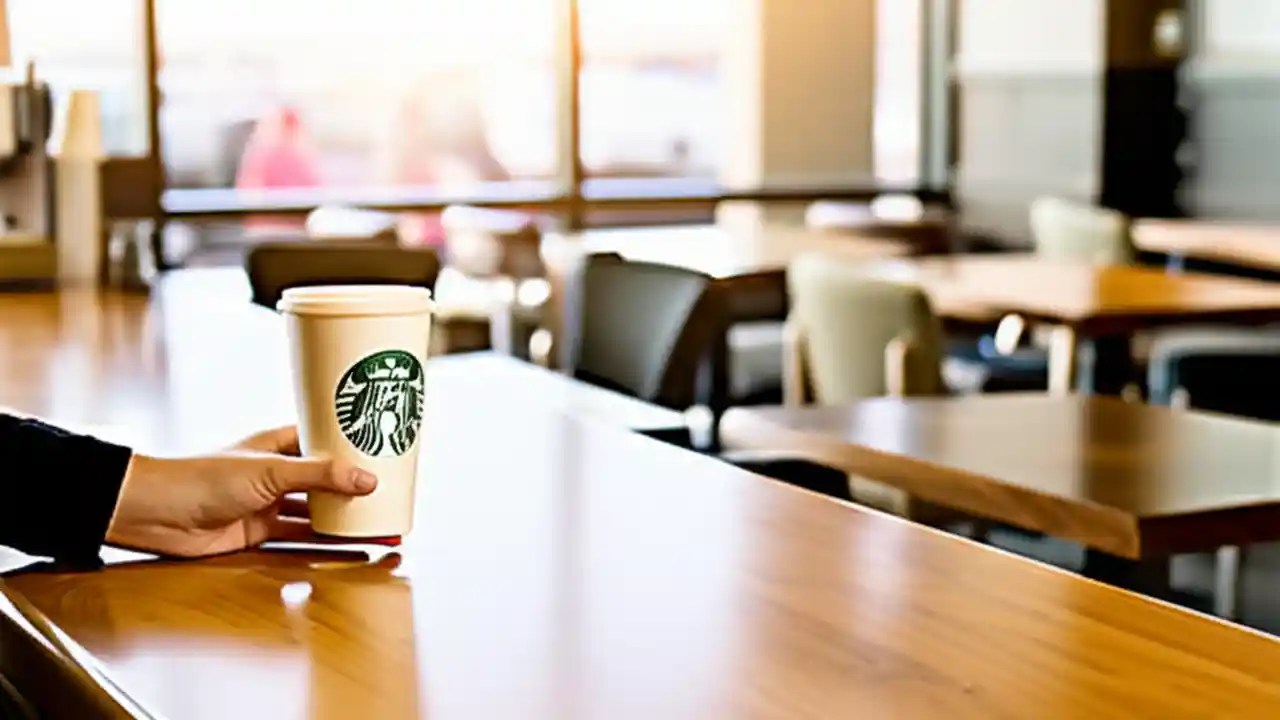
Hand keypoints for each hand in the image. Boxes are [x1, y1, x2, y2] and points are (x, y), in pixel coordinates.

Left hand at [106, 427, 376, 557]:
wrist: (154, 513)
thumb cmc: (203, 477)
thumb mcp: (270, 470)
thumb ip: (320, 475)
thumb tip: (369, 480)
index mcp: (281, 443)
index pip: (328, 439)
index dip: (356, 447)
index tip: (389, 454)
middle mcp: (278, 470)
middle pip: (329, 480)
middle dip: (359, 490)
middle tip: (396, 498)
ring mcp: (269, 502)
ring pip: (319, 511)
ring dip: (348, 521)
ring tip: (384, 529)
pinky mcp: (260, 531)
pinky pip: (301, 537)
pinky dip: (326, 544)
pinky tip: (351, 549)